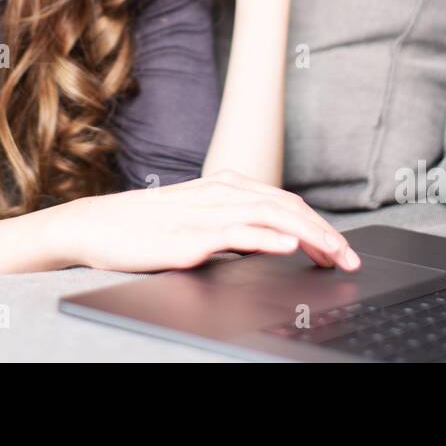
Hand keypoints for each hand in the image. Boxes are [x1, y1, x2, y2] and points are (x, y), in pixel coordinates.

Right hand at [49, 168, 362, 272]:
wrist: (95, 226)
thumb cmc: (143, 227)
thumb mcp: (196, 221)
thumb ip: (233, 227)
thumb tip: (272, 241)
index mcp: (224, 187)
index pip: (284, 202)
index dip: (318, 223)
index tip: (341, 248)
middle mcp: (219, 193)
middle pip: (285, 207)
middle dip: (324, 232)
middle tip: (349, 258)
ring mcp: (204, 212)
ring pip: (269, 216)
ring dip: (308, 235)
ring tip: (333, 254)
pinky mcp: (189, 235)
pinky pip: (235, 233)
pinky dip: (266, 237)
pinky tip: (287, 245)